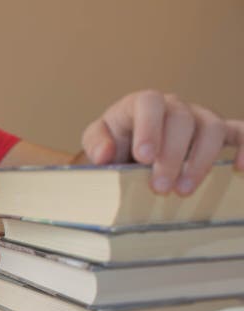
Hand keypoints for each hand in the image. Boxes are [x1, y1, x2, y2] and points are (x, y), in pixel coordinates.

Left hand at [81, 90, 243, 194]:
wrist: (129, 149)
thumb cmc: (115, 141)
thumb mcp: (97, 139)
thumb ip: (97, 143)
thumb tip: (105, 155)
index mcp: (142, 104)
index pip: (150, 103)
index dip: (149, 128)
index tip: (143, 157)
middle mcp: (174, 106)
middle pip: (182, 120)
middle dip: (172, 156)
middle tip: (160, 188)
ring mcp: (199, 118)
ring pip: (211, 128)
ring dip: (200, 160)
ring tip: (184, 190)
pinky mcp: (219, 134)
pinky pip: (240, 134)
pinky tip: (239, 169)